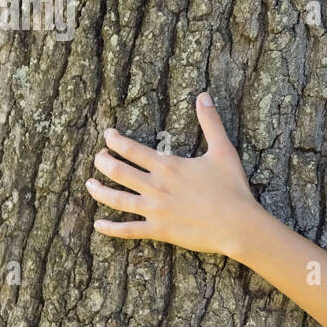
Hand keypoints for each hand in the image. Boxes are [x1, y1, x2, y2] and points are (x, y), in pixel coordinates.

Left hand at [87, 92, 262, 257]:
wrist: (238, 224)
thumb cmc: (232, 187)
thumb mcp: (223, 150)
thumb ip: (211, 122)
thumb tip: (204, 95)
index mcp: (167, 166)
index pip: (131, 149)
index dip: (115, 140)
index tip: (108, 135)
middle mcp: (156, 186)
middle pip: (118, 171)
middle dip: (103, 162)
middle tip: (98, 158)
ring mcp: (155, 210)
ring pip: (117, 199)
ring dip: (99, 191)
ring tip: (89, 185)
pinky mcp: (159, 230)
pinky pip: (128, 230)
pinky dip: (110, 228)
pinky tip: (98, 224)